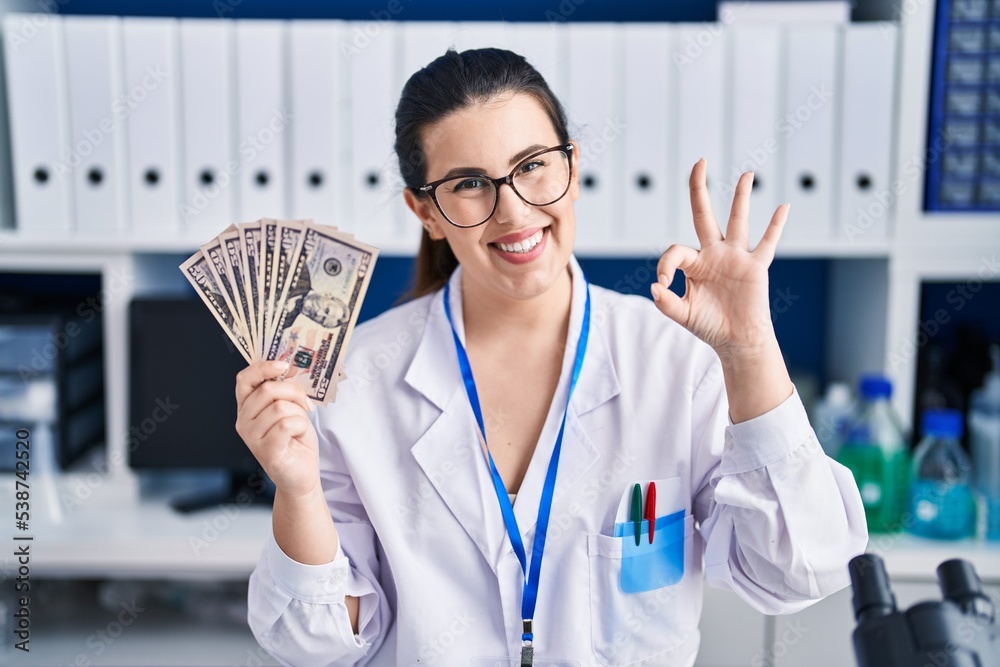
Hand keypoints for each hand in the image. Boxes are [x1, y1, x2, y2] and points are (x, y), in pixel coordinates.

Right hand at [235, 360, 319, 498]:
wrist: (301, 473)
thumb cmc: (295, 439)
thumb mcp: (289, 408)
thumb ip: (283, 390)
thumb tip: (289, 368)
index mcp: (247, 407)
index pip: (245, 379)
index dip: (263, 368)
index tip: (283, 364)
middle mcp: (244, 421)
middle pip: (268, 390)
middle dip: (294, 392)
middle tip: (304, 404)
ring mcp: (252, 437)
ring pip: (281, 407)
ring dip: (299, 414)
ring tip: (299, 426)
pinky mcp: (266, 450)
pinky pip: (287, 424)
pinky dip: (301, 426)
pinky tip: (299, 436)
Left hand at [651, 159, 788, 359]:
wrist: (737, 341)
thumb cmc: (709, 326)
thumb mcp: (682, 314)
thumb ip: (666, 302)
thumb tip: (654, 287)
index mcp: (694, 264)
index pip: (676, 250)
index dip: (665, 263)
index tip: (662, 283)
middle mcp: (714, 253)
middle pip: (704, 214)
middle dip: (699, 189)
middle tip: (699, 162)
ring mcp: (736, 257)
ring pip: (737, 220)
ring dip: (741, 197)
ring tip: (746, 174)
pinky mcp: (756, 266)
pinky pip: (768, 242)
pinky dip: (776, 226)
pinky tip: (783, 206)